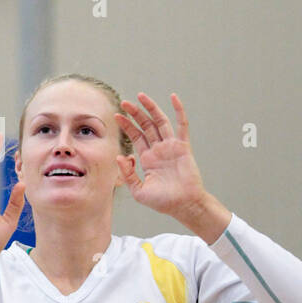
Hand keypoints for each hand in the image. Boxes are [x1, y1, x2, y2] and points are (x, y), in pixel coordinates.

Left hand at [114, 93, 207, 218]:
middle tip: (125, 102)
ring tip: (140, 96)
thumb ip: (127, 174)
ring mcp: (171, 146)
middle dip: (135, 113)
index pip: (136, 136)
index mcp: (148, 159)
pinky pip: (181, 125)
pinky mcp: (183, 146)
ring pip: (160, 122)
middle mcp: (159, 150)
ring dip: (151, 108)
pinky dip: (178, 111)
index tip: (117, 116)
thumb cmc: (163, 202)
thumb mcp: (138, 190)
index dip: (127, 125)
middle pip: (146, 125)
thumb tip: (120, 156)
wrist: (183, 206)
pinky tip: (173, 97)